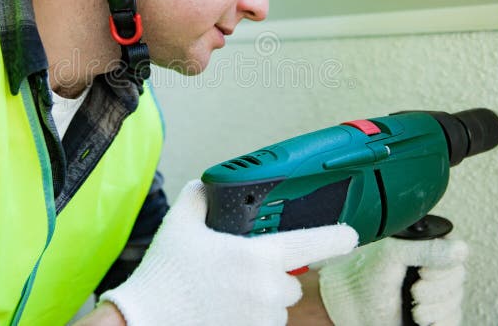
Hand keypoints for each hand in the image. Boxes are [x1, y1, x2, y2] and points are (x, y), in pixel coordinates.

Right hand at [100, 180, 357, 325]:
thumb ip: (198, 199)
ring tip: (224, 293)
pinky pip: (263, 324)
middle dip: (272, 276)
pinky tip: (222, 309)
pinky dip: (250, 317)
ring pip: (276, 306)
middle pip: (290, 281)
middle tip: (239, 271)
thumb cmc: (165, 276)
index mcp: (257, 257)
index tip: (352, 235)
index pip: (312, 244)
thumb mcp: (180, 225)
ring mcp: (262, 319)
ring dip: (261, 299)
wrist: (145, 321)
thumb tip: (204, 186)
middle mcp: (268, 290)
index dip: (337, 238)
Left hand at [318, 234, 467, 325]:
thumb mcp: (393, 256)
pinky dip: (441, 322)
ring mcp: (434, 291)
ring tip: (414, 309)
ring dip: (436, 308)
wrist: (349, 307)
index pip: (456, 251)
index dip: (443, 265)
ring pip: (456, 301)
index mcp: (422, 245)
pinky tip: (422, 320)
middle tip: (414, 291)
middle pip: (458, 278)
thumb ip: (426, 250)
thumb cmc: (363, 277)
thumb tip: (461, 249)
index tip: (423, 272)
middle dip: (436, 290)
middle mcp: (431, 266)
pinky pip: (453, 319)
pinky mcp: (434, 313)